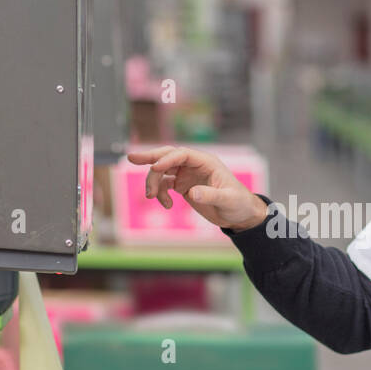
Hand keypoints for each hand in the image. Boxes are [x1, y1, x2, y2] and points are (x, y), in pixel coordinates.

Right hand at [126, 145, 267, 231]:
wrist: (239, 215)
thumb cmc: (238, 203)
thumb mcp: (228, 200)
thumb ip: (211, 195)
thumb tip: (191, 193)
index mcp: (206, 162)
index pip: (182, 154)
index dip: (167, 159)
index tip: (155, 168)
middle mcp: (194, 165)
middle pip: (168, 156)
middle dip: (150, 157)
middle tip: (131, 158)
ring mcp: (187, 175)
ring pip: (162, 171)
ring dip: (153, 182)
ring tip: (151, 197)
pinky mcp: (183, 186)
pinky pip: (164, 185)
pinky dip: (160, 193)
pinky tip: (167, 205)